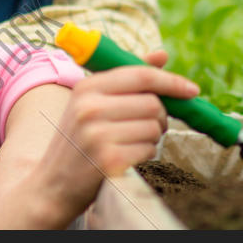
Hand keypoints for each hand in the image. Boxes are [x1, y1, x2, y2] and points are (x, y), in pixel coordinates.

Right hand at [0, 51, 197, 228]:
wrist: (49, 187)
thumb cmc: (78, 141)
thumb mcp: (92, 104)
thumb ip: (127, 78)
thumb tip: (162, 55)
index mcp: (87, 87)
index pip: (141, 74)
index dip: (171, 81)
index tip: (192, 90)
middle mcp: (90, 107)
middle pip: (152, 103)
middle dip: (160, 116)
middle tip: (149, 126)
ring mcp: (98, 134)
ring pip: (154, 127)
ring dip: (153, 138)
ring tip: (131, 143)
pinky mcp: (108, 160)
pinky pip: (148, 149)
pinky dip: (146, 154)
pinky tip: (127, 157)